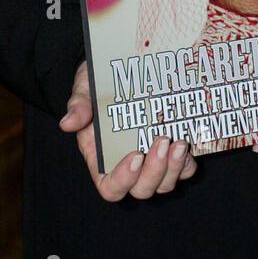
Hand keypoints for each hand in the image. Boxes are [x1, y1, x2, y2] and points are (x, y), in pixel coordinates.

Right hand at [59, 60, 197, 200]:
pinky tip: (190, 141)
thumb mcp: (85, 89)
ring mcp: (152, 161)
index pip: (111, 187)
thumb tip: (67, 123)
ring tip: (180, 142)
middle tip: (162, 141)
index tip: (135, 156)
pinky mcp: (172, 151)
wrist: (122, 68)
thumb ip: (79, 105)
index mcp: (102, 159)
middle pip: (142, 189)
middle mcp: (129, 166)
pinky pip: (184, 169)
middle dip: (155, 171)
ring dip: (175, 167)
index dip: (124, 179)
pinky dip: (188, 162)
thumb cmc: (98, 84)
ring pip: (165, 183)